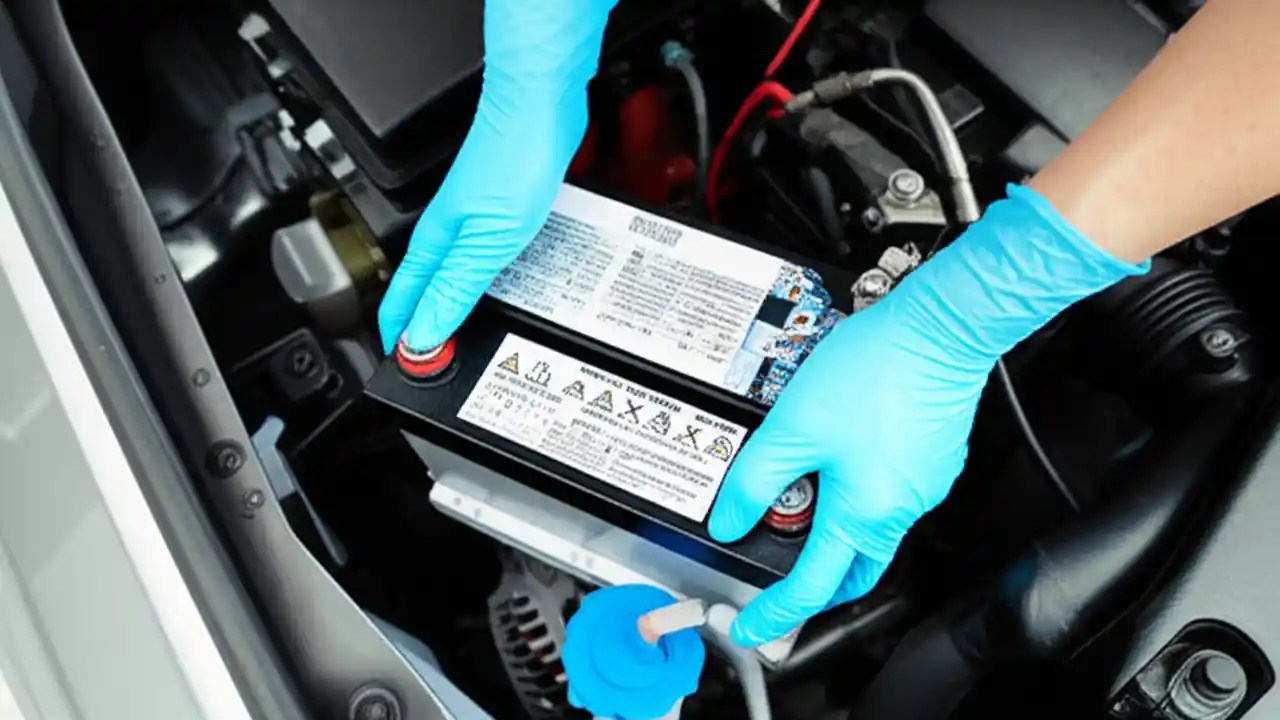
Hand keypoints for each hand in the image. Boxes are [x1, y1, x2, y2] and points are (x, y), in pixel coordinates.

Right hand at [378, 0, 616, 352]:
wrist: (541, 107)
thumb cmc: (514, 159)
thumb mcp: (486, 242)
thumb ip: (453, 290)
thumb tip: (423, 337)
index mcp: (435, 244)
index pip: (402, 303)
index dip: (402, 340)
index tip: (406, 371)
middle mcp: (448, 232)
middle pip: (425, 292)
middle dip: (427, 331)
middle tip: (437, 366)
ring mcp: (474, 219)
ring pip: (453, 275)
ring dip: (454, 308)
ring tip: (464, 340)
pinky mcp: (500, 209)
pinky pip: (484, 256)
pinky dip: (485, 283)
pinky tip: (504, 291)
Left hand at [708, 185, 1146, 646]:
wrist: (939, 326)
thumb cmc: (874, 370)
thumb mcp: (791, 427)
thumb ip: (754, 481)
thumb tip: (730, 521)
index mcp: (862, 513)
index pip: (812, 587)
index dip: (775, 612)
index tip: (750, 626)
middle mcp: (899, 509)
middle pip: (851, 569)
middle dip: (815, 585)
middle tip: (780, 583)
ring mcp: (922, 486)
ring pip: (872, 529)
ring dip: (836, 531)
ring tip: (801, 503)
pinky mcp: (933, 459)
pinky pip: (890, 494)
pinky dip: (860, 494)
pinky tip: (840, 460)